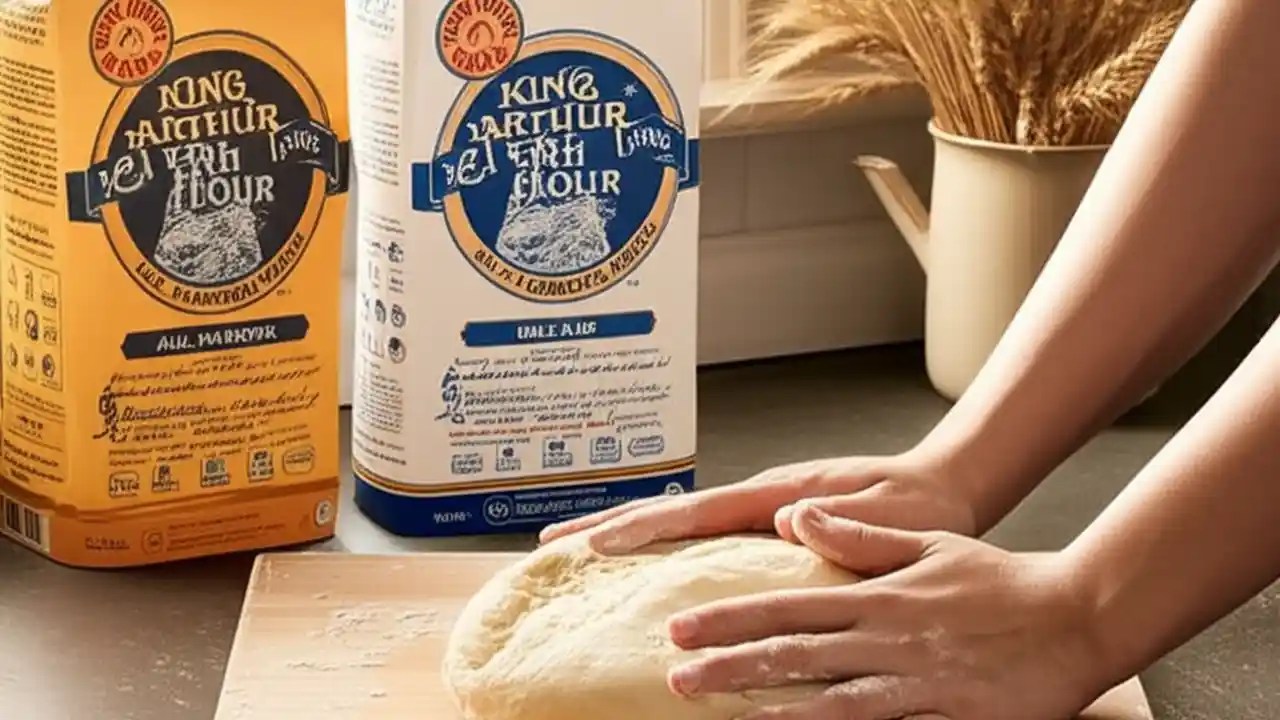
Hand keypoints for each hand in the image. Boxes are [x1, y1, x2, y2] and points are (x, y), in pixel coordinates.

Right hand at [538, 453, 977, 553]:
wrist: (942, 487)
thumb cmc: (919, 504)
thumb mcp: (895, 516)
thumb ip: (847, 520)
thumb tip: (788, 517)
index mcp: (781, 494)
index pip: (700, 510)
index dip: (647, 526)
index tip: (599, 542)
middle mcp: (760, 498)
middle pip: (670, 510)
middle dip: (609, 524)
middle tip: (552, 547)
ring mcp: (757, 510)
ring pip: (677, 521)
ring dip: (623, 532)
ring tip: (572, 553)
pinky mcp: (763, 526)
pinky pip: (698, 536)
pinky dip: (658, 544)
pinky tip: (636, 567)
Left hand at [664, 505, 1114, 719]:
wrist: (1077, 618)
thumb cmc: (1000, 582)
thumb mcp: (927, 544)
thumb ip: (856, 537)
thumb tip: (792, 516)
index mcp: (879, 596)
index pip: (788, 606)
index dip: (731, 619)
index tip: (682, 628)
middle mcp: (888, 640)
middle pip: (795, 656)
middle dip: (730, 667)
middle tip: (677, 677)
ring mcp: (917, 685)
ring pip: (830, 703)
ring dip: (771, 711)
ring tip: (722, 718)